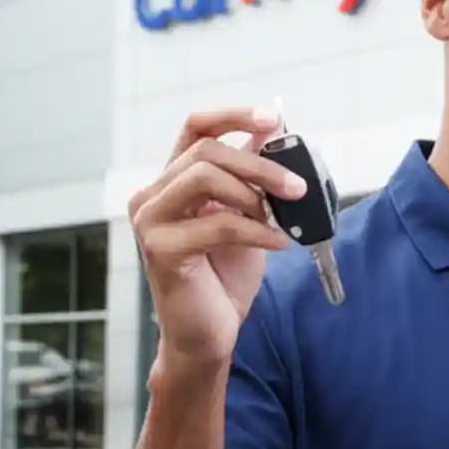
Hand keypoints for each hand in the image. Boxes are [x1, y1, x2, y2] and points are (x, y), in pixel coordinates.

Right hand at [129, 107, 306, 372]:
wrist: (210, 332)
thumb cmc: (226, 275)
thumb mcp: (249, 216)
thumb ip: (253, 178)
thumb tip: (273, 133)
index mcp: (174, 180)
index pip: (195, 128)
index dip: (232, 116)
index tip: (272, 118)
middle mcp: (153, 195)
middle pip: (206, 151)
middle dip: (260, 164)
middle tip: (297, 187)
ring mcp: (150, 221)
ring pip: (203, 177)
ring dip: (254, 193)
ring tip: (280, 218)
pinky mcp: (160, 249)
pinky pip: (217, 223)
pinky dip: (256, 230)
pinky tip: (278, 243)